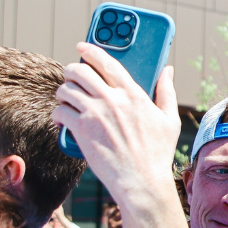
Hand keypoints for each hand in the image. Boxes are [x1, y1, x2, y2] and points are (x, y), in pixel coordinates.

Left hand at [53, 44, 180, 205]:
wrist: (141, 180)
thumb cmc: (157, 153)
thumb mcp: (169, 120)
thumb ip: (166, 91)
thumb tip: (167, 70)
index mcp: (133, 93)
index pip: (107, 62)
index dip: (91, 50)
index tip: (82, 46)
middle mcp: (112, 99)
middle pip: (79, 70)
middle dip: (72, 71)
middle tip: (72, 77)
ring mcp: (95, 113)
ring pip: (66, 89)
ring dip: (64, 92)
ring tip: (68, 100)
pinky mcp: (81, 129)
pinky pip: (60, 111)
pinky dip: (58, 114)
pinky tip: (63, 119)